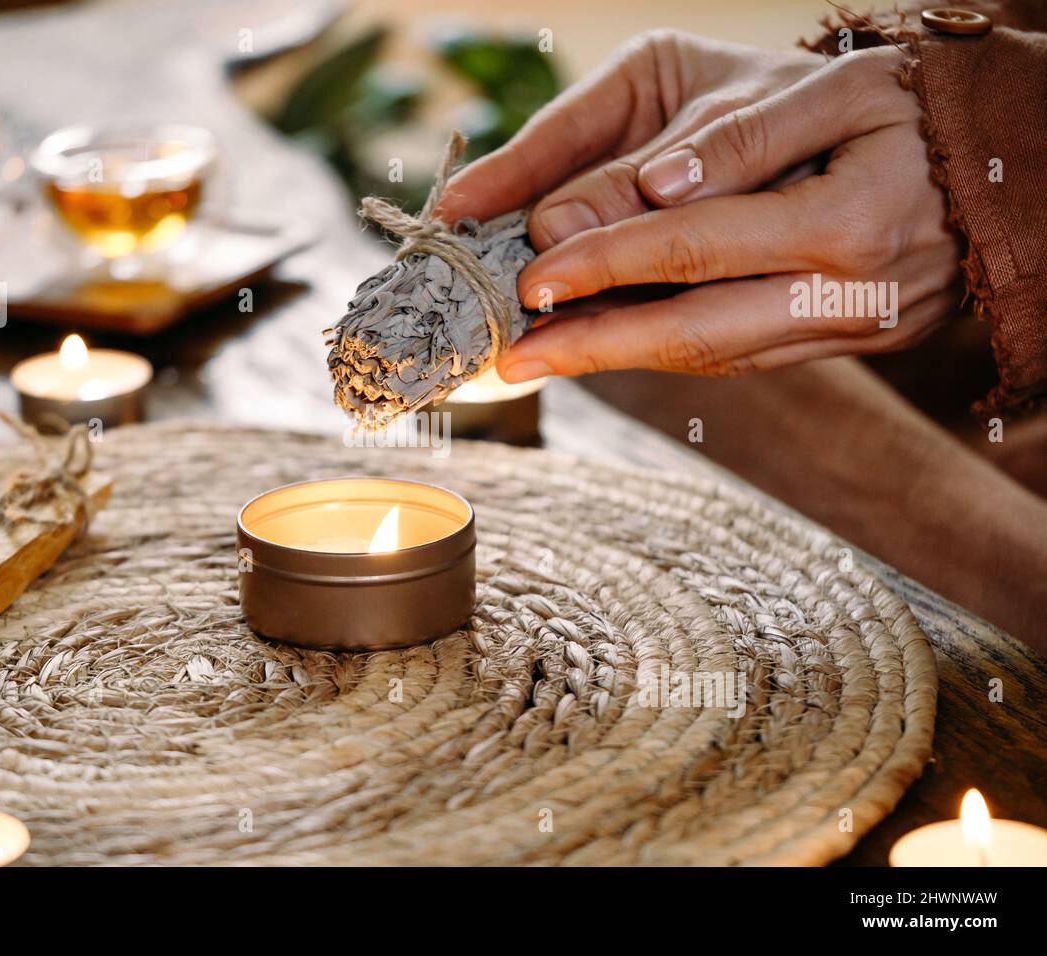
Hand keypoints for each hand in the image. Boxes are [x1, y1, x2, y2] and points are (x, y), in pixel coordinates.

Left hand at [436, 35, 963, 380]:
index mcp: (850, 219)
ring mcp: (842, 331)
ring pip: (712, 356)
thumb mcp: (826, 86)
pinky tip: (608, 345)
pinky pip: (736, 357)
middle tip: (513, 357)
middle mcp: (848, 295)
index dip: (608, 263)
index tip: (535, 276)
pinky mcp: (831, 343)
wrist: (993, 165)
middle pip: (697, 332)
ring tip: (541, 358)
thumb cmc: (900, 105)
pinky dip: (664, 352)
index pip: (698, 247)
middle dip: (596, 344)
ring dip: (621, 360)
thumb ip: (740, 136)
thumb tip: (653, 187)